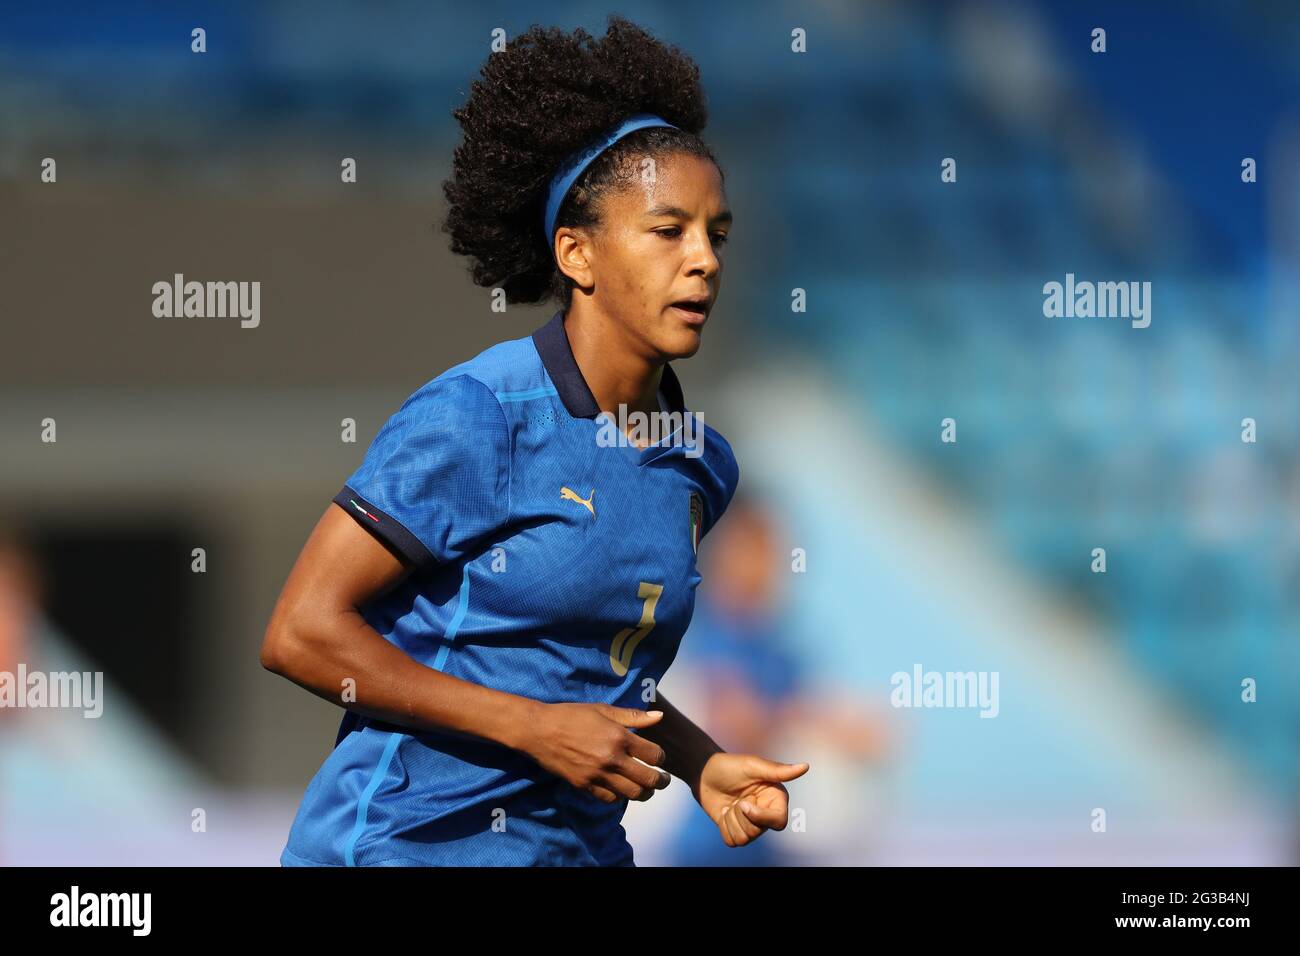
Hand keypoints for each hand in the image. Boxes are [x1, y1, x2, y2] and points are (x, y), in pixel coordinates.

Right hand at [520, 702, 670, 803]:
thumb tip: (660, 716)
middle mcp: (611, 758)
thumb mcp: (603, 710)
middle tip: (663, 780)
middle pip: (648, 779)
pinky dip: (620, 797)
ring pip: (632, 794)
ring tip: (646, 788)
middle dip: (661, 781)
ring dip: (644, 793)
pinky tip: (622, 789)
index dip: (662, 758)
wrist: (540, 730)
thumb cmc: (572, 715)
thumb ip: (634, 716)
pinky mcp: (584, 785)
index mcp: (619, 737)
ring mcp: (598, 774)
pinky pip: (610, 799)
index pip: (654, 755)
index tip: (659, 758)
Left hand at [696, 752, 808, 846]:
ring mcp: (750, 823)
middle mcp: (766, 813)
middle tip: (736, 800)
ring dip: (731, 821)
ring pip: (744, 839)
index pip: (779, 821)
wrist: (704, 773)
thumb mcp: (752, 766)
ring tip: (730, 805)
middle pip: (758, 831)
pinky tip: (724, 813)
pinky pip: (732, 842)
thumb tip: (805, 766)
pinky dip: (724, 827)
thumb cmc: (730, 766)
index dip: (761, 818)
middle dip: (741, 817)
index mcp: (775, 799)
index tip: (744, 804)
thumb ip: (778, 771)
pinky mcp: (735, 829)